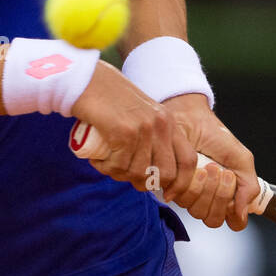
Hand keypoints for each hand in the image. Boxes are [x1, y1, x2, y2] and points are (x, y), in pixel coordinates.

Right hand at [70, 62, 198, 197]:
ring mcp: (144, 128)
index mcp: (169, 122)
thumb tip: (154, 176)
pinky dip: (105, 168)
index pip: (188, 160)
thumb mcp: (141, 116)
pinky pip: (119, 166)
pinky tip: (97, 160)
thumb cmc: (110, 101)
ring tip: (107, 163)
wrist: (87, 81)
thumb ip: (151, 138)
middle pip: (165, 174)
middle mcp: (161, 125)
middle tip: (126, 175)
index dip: (181, 184)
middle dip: (145, 183)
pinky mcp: (124, 132)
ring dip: (119, 175)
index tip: (168, 194)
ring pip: (139, 173)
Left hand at [160, 93, 259, 231]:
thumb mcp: (241, 159)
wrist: (192, 118)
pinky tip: (196, 166)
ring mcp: (189, 194)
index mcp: (227, 195)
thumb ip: (249, 187)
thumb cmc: (216, 136)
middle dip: (220, 196)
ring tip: (210, 166)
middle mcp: (207, 198)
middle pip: (213, 219)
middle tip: (223, 172)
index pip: (232, 222)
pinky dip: (192, 183)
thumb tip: (243, 213)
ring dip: (206, 188)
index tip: (236, 195)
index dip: (234, 214)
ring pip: (197, 211)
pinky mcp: (172, 187)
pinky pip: (182, 198)